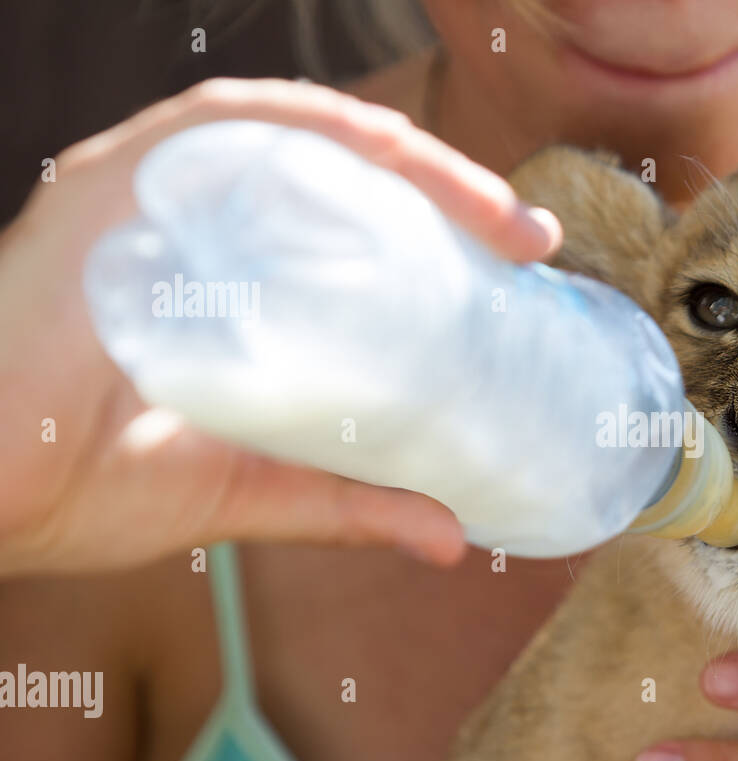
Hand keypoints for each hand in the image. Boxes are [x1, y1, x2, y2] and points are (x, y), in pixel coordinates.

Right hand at [0, 78, 561, 575]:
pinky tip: (390, 154)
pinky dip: (314, 126)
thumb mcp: (250, 490)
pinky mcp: (113, 187)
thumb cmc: (83, 484)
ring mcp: (153, 198)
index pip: (348, 223)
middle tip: (529, 241)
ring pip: (299, 134)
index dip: (442, 227)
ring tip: (492, 214)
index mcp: (223, 280)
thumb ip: (346, 502)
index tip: (525, 263)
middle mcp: (192, 224)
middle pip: (339, 173)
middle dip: (447, 191)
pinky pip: (224, 122)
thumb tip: (454, 537)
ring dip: (407, 158)